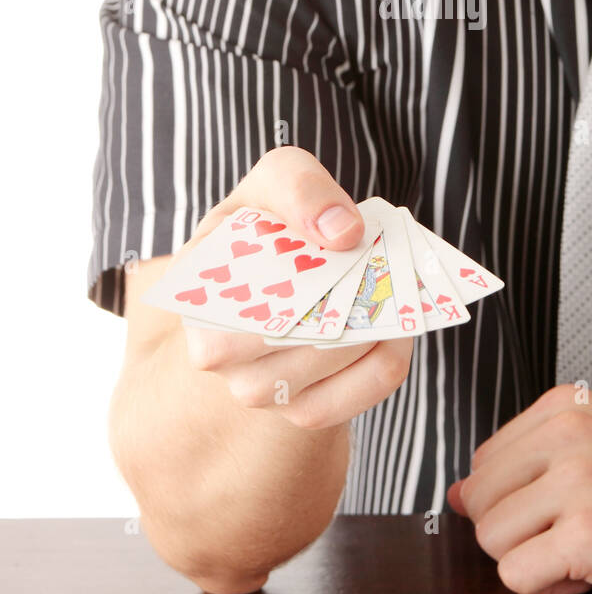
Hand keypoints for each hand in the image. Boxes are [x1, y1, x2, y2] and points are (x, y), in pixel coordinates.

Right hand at [180, 146, 412, 426]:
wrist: (279, 279)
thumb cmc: (271, 225)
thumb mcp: (274, 181)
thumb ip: (298, 188)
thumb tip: (343, 232)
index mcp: (196, 291)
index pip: (244, 289)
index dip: (305, 260)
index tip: (348, 234)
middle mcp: (214, 353)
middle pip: (298, 328)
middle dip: (353, 289)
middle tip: (386, 260)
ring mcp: (258, 390)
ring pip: (336, 358)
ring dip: (380, 317)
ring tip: (391, 284)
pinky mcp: (303, 411)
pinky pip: (366, 387)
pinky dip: (391, 349)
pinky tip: (394, 322)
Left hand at [447, 383, 591, 593]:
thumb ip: (525, 464)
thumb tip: (455, 494)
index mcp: (566, 406)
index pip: (483, 461)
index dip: (515, 499)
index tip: (557, 506)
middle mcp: (568, 435)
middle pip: (479, 501)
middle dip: (516, 532)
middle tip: (570, 532)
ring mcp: (579, 484)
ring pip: (491, 539)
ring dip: (531, 560)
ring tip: (581, 550)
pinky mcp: (590, 535)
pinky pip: (518, 575)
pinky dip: (547, 587)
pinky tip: (588, 572)